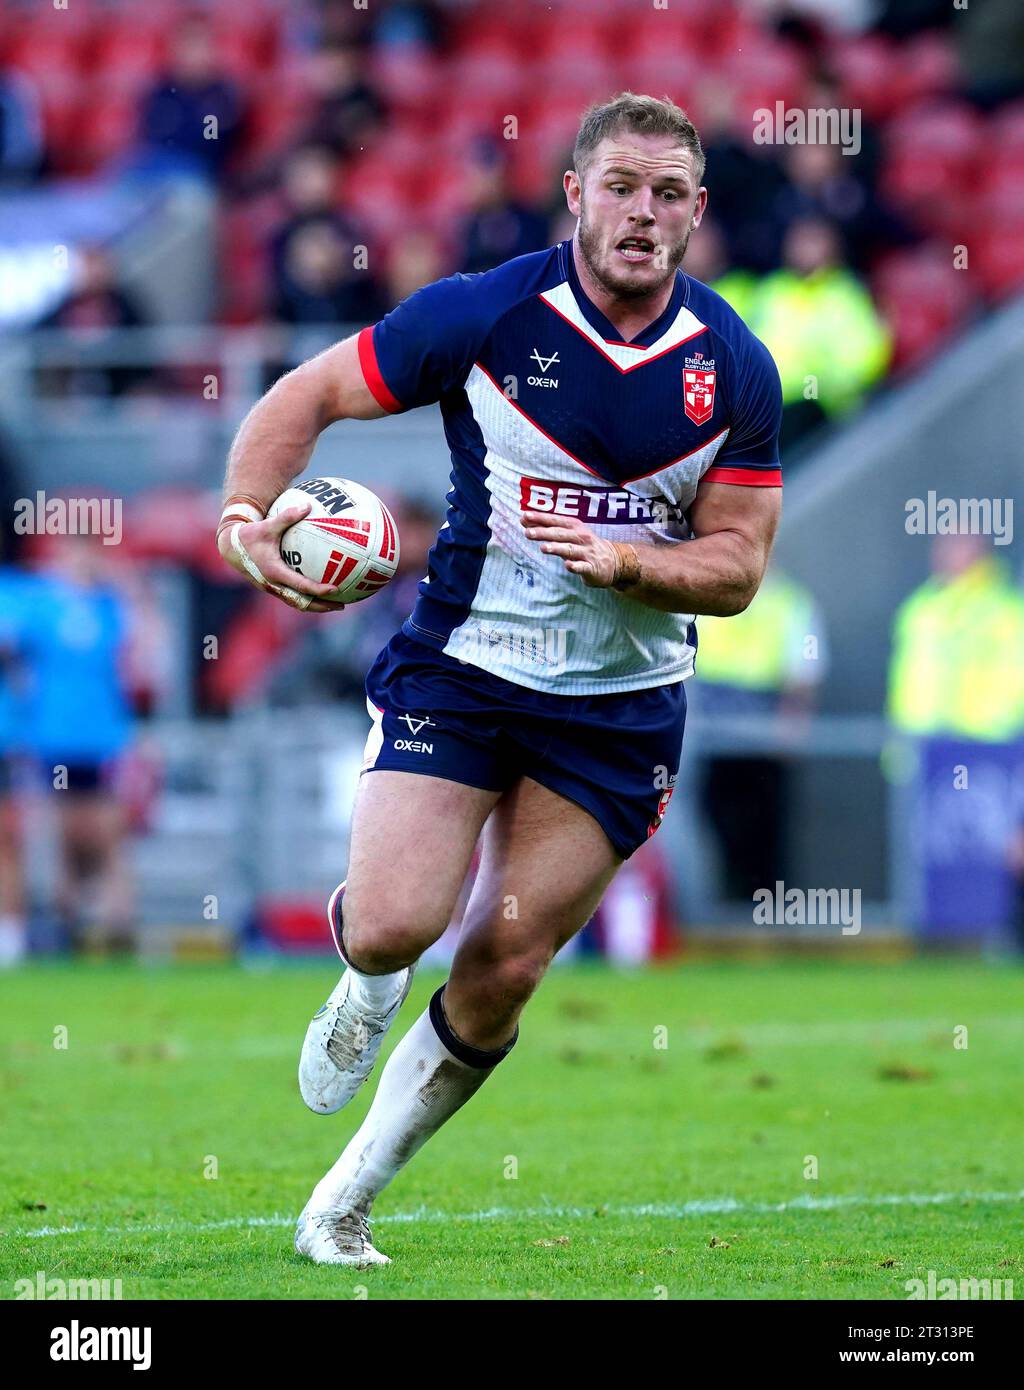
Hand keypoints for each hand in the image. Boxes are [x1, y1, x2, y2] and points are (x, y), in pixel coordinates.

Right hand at [217, 502, 340, 611]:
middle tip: (342, 605)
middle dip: (322, 606)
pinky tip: (322, 594)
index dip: (318, 589)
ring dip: (317, 606)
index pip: (300, 586)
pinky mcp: (273, 588)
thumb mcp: (267, 525)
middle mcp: (274, 585)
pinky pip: (293, 597)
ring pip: (298, 603)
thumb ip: (287, 516)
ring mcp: (273, 589)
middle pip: (302, 603)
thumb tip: (307, 505)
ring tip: (336, 605)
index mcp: (274, 572)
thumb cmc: (250, 535)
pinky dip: (308, 598)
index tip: (335, 588)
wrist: (230, 548)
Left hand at [521, 510, 621, 587]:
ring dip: (556, 548)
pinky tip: (568, 566)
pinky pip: (583, 567)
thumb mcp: (568, 533)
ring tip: (543, 548)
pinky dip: (575, 566)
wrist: (613, 561)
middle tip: (528, 533)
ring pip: (569, 549)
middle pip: (560, 534)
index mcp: (574, 526)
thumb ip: (547, 528)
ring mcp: (586, 552)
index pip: (555, 520)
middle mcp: (580, 537)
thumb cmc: (584, 545)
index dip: (540, 518)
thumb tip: (524, 519)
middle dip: (544, 533)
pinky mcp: (591, 568)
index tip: (524, 516)